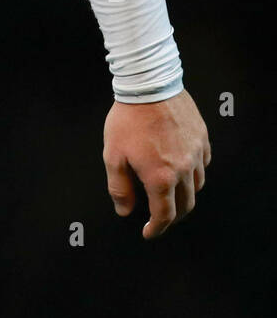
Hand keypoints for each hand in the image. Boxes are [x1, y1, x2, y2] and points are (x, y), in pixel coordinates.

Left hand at [103, 89, 210, 238]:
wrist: (148, 84)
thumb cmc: (127, 119)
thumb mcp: (113, 155)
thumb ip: (119, 187)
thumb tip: (125, 211)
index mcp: (160, 177)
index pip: (164, 215)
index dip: (157, 228)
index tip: (149, 232)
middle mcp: (183, 169)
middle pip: (185, 205)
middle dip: (173, 216)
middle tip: (160, 217)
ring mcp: (196, 153)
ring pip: (198, 185)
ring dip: (186, 195)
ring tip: (172, 194)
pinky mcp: (202, 137)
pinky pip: (204, 163)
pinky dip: (195, 172)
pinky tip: (183, 168)